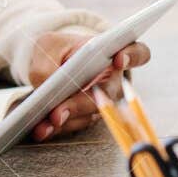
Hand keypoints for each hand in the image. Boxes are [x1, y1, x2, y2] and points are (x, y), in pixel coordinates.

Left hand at [24, 30, 151, 141]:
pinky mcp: (87, 115)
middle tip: (57, 114)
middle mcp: (112, 79)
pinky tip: (41, 129)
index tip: (119, 59)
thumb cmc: (56, 49)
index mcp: (112, 53)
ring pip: (89, 114)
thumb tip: (49, 89)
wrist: (50, 60)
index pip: (136, 52)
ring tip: (43, 125)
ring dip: (66, 121)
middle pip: (107, 95)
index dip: (132, 56)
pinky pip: (75, 124)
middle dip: (80, 105)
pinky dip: (57, 128)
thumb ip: (49, 65)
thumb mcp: (48, 47)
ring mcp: (102, 101)